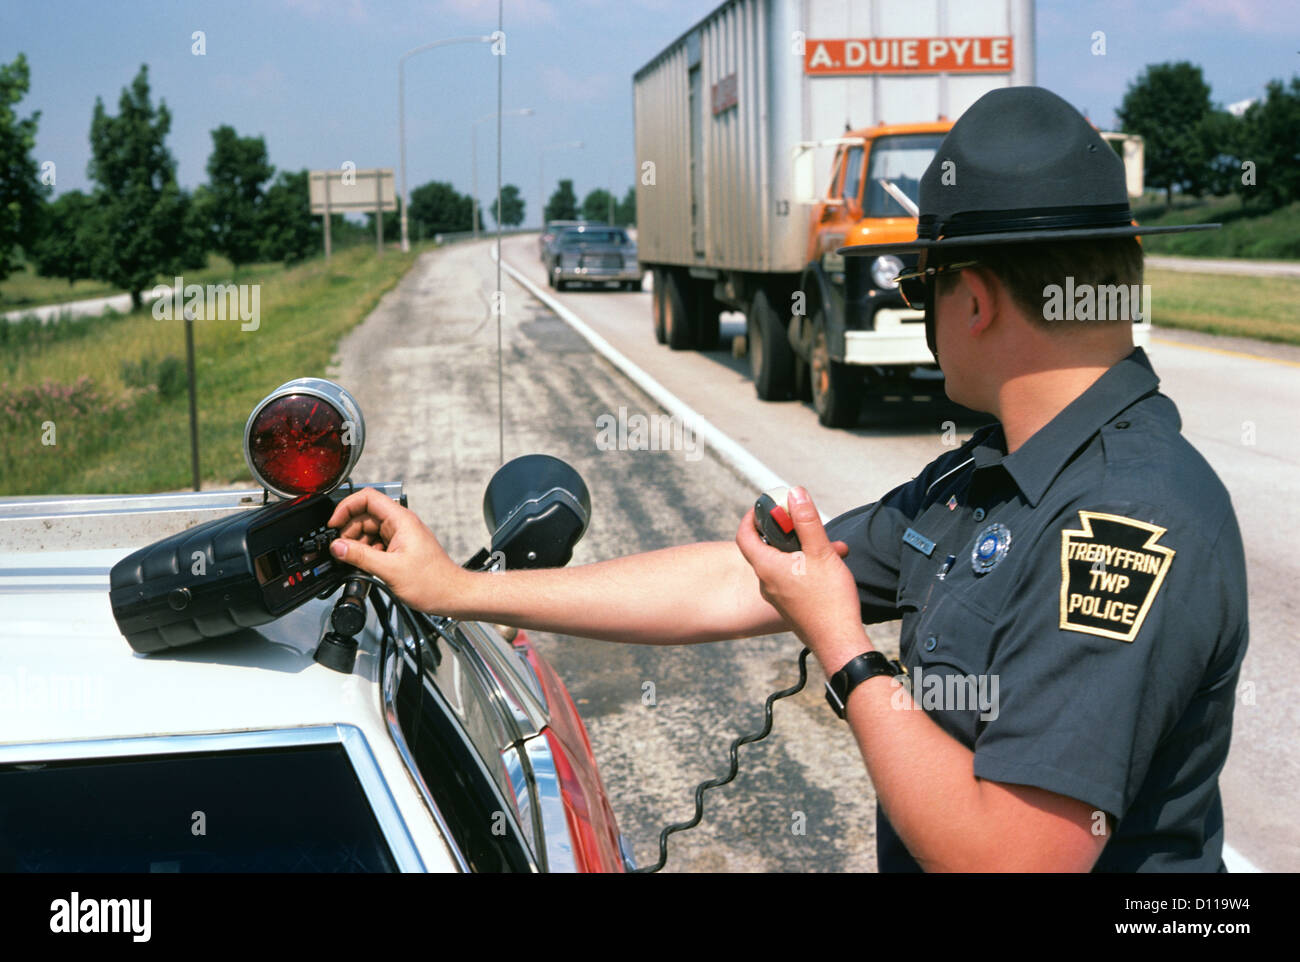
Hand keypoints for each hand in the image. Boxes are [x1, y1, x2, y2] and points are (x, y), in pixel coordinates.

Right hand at [327, 487, 464, 613]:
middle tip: (341, 550)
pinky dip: (366, 553)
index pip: (367, 498)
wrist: (451, 595)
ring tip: (354, 561)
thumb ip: (360, 556)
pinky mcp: (400, 548)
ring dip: (357, 544)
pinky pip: (376, 543)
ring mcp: (401, 536)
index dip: (346, 507)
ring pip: (369, 531)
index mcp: (401, 520)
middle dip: (349, 531)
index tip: (334, 524)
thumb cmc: (432, 582)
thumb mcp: (389, 569)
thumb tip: (337, 547)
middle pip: (365, 515)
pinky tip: (365, 566)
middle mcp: (401, 524)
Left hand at [735, 487, 869, 670]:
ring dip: (806, 550)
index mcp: (766, 567)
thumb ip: (806, 521)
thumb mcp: (820, 552)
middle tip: (808, 524)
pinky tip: (834, 567)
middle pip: (768, 547)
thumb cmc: (829, 600)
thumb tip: (794, 492)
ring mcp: (778, 597)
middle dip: (790, 532)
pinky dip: (808, 567)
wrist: (839, 643)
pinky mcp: (791, 606)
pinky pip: (793, 578)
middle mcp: (766, 583)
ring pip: (785, 563)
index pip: (744, 536)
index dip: (751, 517)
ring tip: (835, 548)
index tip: (766, 506)